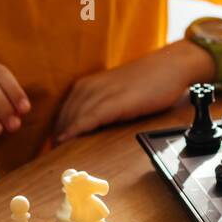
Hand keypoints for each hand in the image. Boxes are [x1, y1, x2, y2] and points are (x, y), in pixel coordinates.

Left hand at [54, 46, 196, 142]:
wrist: (171, 65)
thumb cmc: (149, 80)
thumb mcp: (117, 90)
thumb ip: (102, 103)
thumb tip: (90, 126)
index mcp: (88, 84)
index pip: (63, 111)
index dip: (56, 129)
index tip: (51, 147)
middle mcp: (90, 86)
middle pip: (64, 116)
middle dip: (56, 135)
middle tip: (50, 156)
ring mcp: (103, 93)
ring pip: (73, 117)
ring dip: (63, 136)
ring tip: (55, 154)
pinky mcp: (116, 102)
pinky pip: (89, 118)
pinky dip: (76, 129)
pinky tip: (67, 139)